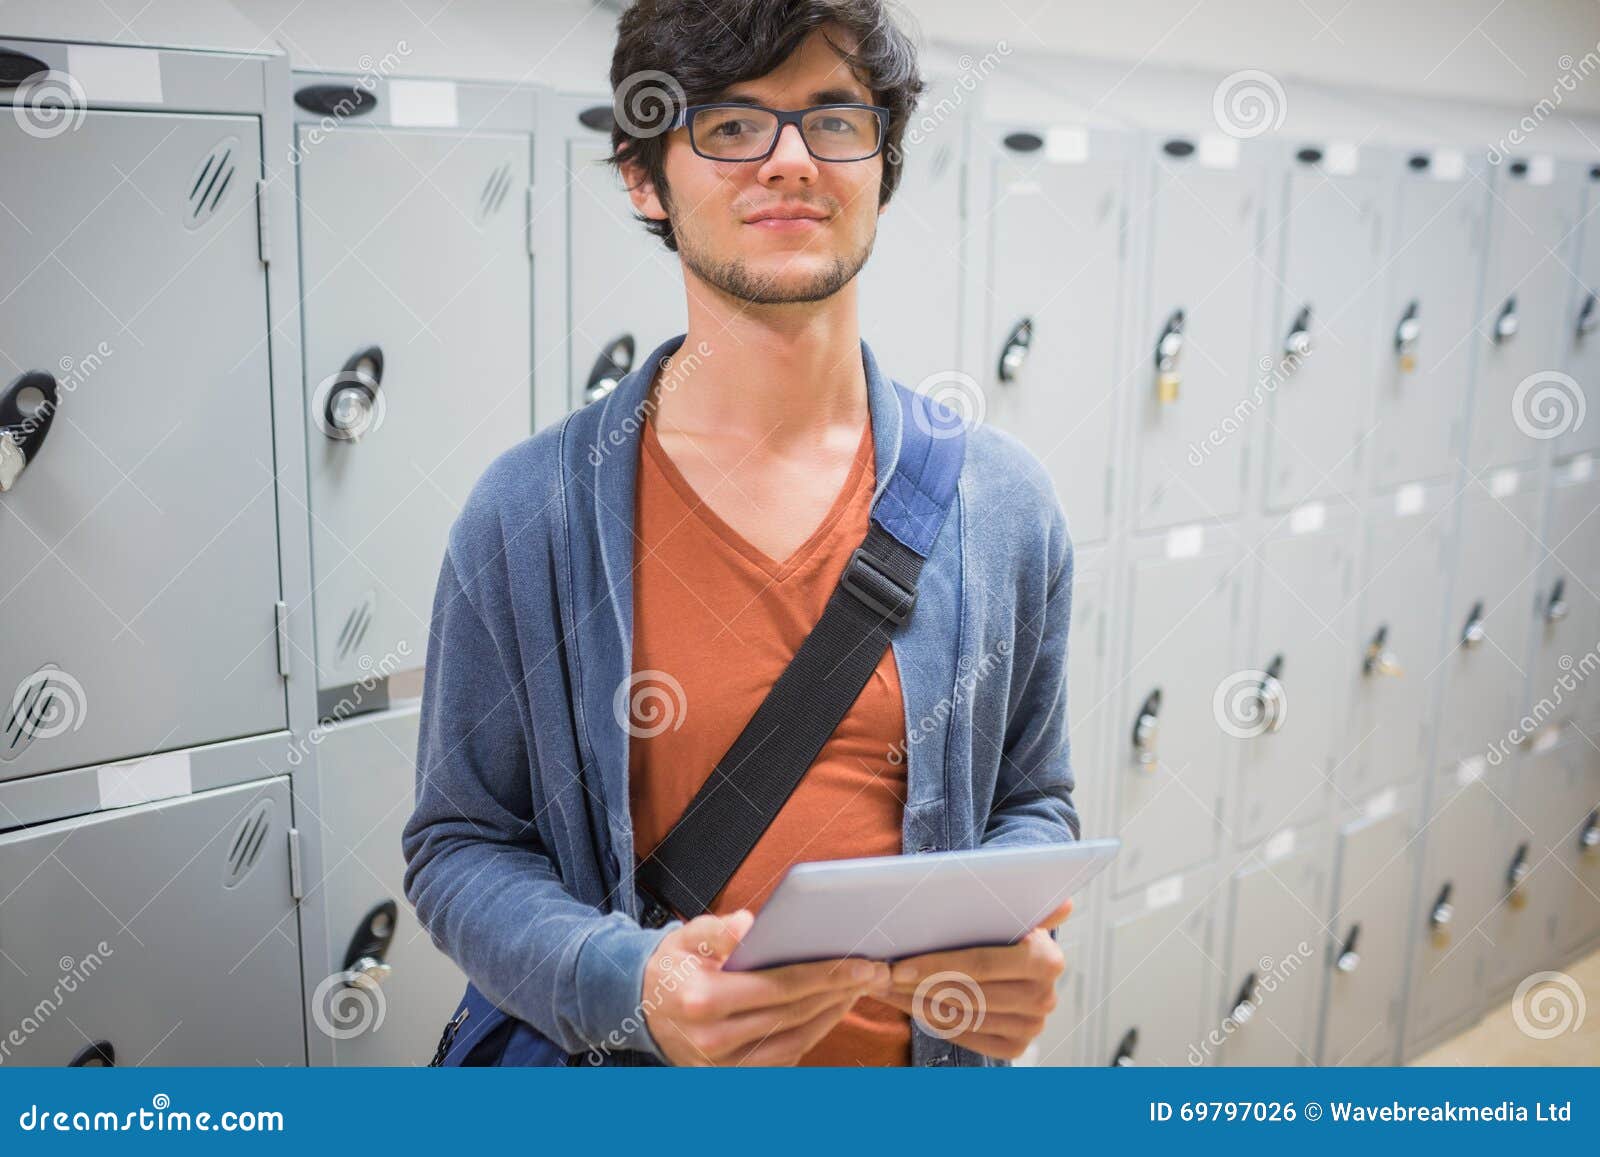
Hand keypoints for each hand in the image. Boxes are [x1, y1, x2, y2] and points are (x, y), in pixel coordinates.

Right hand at [641, 908, 890, 1065]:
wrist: (641, 1008)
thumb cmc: (673, 965)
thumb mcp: (687, 936)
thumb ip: (718, 929)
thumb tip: (747, 924)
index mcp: (703, 999)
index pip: (780, 987)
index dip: (826, 975)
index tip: (862, 963)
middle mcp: (713, 1039)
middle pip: (794, 1014)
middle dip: (840, 991)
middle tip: (875, 971)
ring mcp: (722, 1065)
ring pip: (795, 1040)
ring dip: (832, 1014)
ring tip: (859, 988)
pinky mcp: (730, 1077)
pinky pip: (783, 1057)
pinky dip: (812, 1033)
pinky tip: (830, 1009)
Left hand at [876, 898, 1072, 1060]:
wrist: (1015, 961)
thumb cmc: (1002, 928)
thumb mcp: (1011, 911)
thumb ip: (1024, 903)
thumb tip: (1065, 903)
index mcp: (1046, 959)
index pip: (981, 964)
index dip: (937, 965)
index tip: (899, 966)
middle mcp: (1045, 998)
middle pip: (967, 994)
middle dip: (919, 986)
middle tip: (883, 977)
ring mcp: (1033, 1026)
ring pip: (962, 1016)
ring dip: (918, 1003)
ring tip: (887, 988)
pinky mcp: (1017, 1046)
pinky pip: (967, 1038)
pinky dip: (934, 1022)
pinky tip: (910, 1005)